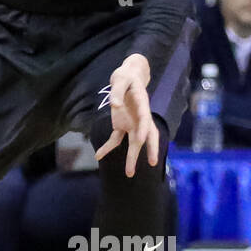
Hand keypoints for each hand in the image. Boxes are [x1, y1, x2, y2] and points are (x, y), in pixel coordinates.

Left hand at [94, 54, 157, 177]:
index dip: (144, 129)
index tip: (142, 139)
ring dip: (132, 157)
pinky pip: (115, 139)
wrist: (128, 76)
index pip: (145, 120)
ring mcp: (131, 123)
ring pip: (134, 143)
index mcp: (143, 105)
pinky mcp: (121, 125)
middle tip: (152, 163)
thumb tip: (115, 105)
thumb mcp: (121, 79)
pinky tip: (98, 156)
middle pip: (147, 136)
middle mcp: (140, 118)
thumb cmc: (126, 76)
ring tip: (129, 174)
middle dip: (149, 150)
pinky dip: (107, 148)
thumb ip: (117, 91)